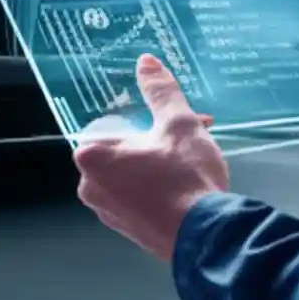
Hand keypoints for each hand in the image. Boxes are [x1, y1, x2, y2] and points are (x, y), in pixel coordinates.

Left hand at [74, 55, 229, 260]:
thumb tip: (146, 62)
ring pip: (131, 175)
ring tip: (194, 160)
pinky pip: (139, 198)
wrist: (208, 237)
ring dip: (159, 163)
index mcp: (91, 157)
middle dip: (155, 140)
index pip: (110, 126)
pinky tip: (188, 187)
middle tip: (189, 137)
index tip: (169, 124)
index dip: (143, 122)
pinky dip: (158, 188)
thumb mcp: (178, 124)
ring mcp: (108, 212)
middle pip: (122, 151)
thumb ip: (160, 91)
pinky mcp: (128, 230)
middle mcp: (90, 187)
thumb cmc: (186, 178)